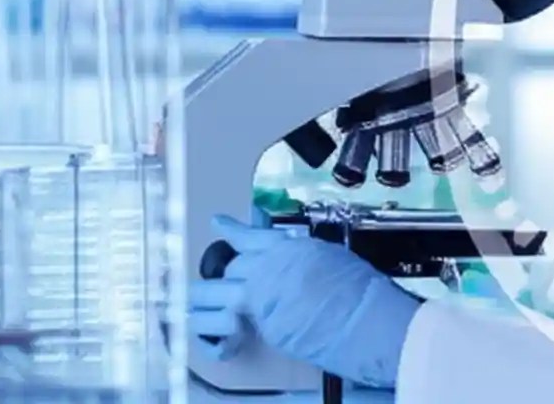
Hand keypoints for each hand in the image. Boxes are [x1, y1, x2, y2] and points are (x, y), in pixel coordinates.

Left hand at [193, 215, 422, 388]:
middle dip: (218, 274)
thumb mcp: (326, 255)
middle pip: (228, 267)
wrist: (362, 316)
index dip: (229, 229)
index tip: (217, 223)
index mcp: (284, 247)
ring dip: (203, 301)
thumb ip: (299, 256)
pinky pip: (235, 323)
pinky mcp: (260, 325)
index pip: (247, 236)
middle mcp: (266, 268)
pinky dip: (228, 327)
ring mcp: (259, 297)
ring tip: (191, 306)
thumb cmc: (356, 287)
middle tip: (205, 281)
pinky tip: (225, 330)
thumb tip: (289, 262)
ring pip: (215, 295)